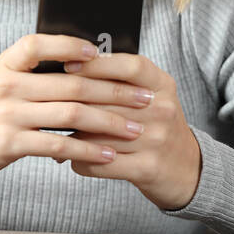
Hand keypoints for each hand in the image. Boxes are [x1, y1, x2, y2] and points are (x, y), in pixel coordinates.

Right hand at [0, 34, 149, 180]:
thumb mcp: (6, 79)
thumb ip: (38, 70)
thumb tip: (92, 60)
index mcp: (6, 64)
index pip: (37, 44)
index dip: (69, 45)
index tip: (100, 52)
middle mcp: (6, 85)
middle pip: (71, 84)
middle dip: (114, 91)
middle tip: (144, 98)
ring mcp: (8, 115)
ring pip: (70, 114)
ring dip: (109, 122)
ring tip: (135, 128)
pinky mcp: (11, 143)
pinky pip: (58, 144)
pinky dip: (88, 149)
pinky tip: (109, 153)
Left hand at [61, 52, 201, 210]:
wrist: (188, 169)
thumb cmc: (157, 127)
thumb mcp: (152, 97)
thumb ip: (122, 83)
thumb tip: (71, 70)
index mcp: (162, 85)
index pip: (130, 66)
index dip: (98, 64)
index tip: (68, 65)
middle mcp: (163, 109)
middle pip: (108, 100)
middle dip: (73, 102)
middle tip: (45, 102)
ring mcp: (157, 139)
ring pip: (99, 134)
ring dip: (71, 136)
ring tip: (50, 135)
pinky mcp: (147, 167)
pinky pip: (101, 162)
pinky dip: (80, 161)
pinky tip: (70, 158)